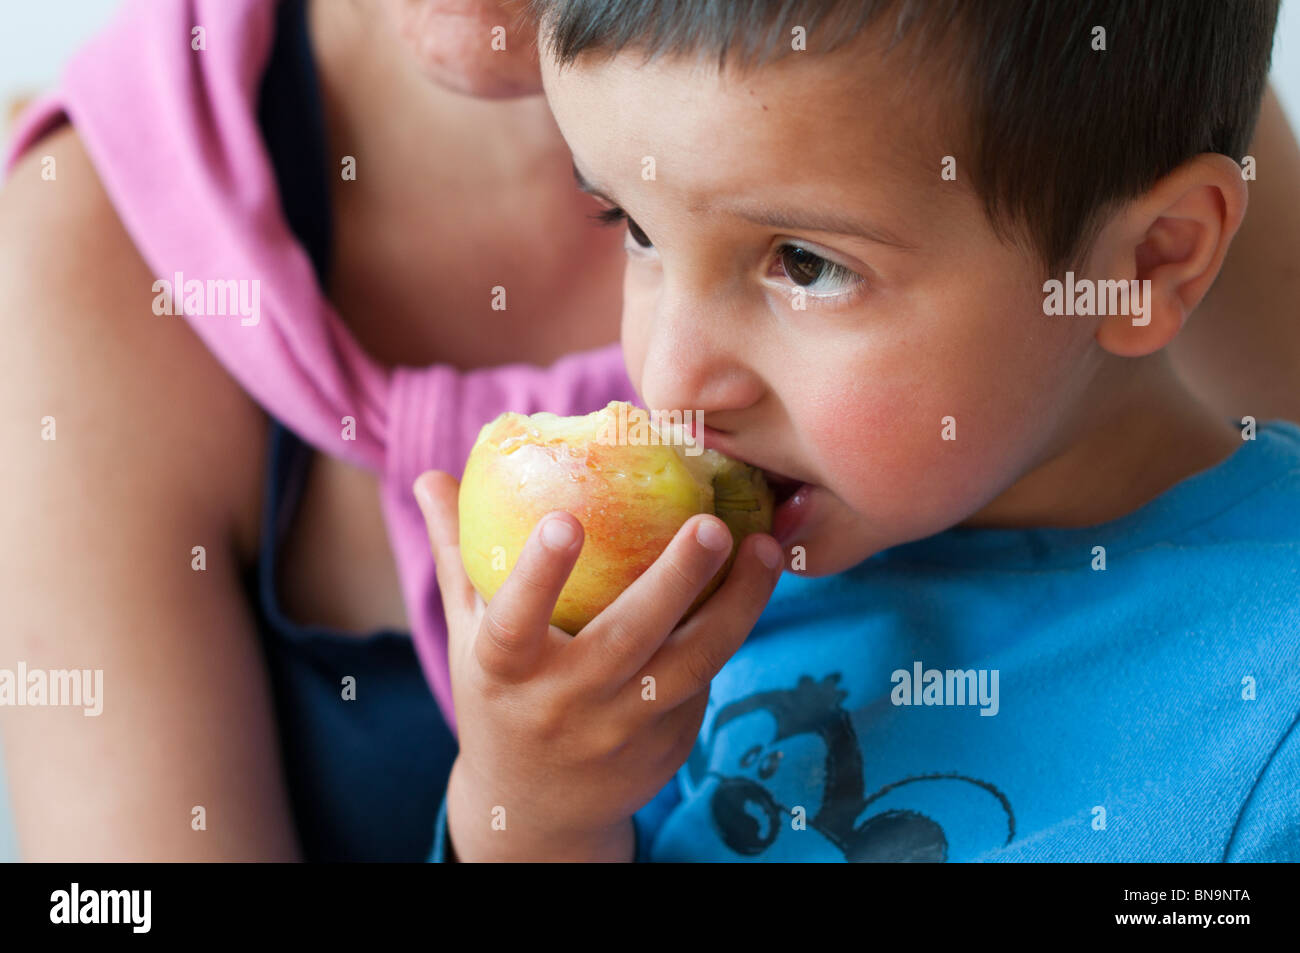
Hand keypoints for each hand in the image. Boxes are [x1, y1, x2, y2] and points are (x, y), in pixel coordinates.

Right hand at [414, 470, 783, 861]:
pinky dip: (731, 629)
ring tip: (764, 547)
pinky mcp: (668, 745)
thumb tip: (429, 477)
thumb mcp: (469, 637)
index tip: (564, 520)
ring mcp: (622, 730)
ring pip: (691, 663)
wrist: (535, 809)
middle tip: (711, 524)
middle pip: (628, 639)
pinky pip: (706, 680)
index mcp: (505, 672)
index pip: (514, 623)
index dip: (537, 574)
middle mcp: (565, 704)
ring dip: (737, 605)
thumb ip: (457, 556)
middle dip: (675, 579)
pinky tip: (755, 584)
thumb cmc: (499, 698)